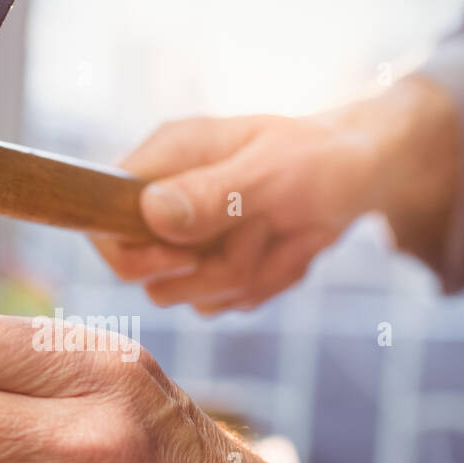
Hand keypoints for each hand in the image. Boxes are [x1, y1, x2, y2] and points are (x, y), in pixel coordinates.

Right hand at [96, 78, 461, 312]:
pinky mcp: (212, 269)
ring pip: (188, 296)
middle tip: (261, 230)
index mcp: (164, 159)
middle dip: (213, 269)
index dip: (133, 253)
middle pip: (147, 276)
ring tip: (280, 233)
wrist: (360, 175)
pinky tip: (286, 248)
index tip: (184, 254)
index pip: (102, 221)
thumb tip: (151, 212)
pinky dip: (262, 286)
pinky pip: (220, 305)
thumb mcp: (273, 170)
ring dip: (245, 278)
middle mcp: (165, 200)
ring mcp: (187, 240)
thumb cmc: (319, 157)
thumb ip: (213, 193)